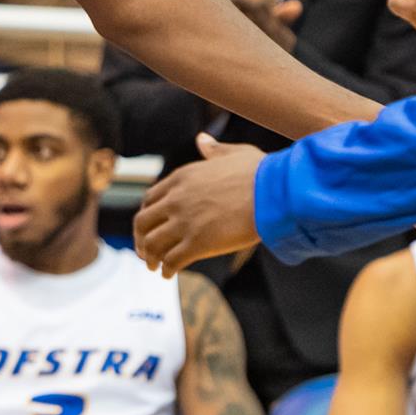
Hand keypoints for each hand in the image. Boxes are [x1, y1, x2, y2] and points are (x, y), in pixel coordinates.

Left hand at [134, 135, 264, 272]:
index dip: (147, 214)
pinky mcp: (197, 243)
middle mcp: (176, 200)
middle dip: (141, 239)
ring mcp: (184, 222)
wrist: (274, 192)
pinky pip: (171, 261)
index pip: (150, 199)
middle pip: (143, 223)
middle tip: (145, 251)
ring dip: (150, 258)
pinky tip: (170, 275)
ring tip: (155, 267)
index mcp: (181, 178)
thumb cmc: (261, 172)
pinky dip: (167, 270)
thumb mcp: (233, 153)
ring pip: (152, 245)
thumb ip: (214, 150)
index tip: (151, 225)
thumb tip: (202, 139)